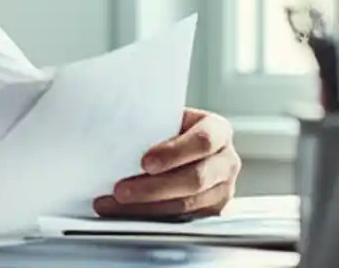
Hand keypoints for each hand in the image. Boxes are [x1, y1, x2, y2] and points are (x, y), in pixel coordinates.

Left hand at [94, 108, 240, 218]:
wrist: (181, 147)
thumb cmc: (168, 129)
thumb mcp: (166, 118)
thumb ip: (151, 125)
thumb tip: (112, 131)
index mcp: (218, 130)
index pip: (203, 141)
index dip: (174, 153)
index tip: (144, 163)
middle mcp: (226, 161)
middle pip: (195, 179)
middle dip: (155, 187)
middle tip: (121, 190)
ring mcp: (223, 189)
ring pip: (187, 204)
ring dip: (147, 207)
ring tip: (114, 204)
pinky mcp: (212, 211)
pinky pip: (183, 220)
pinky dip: (151, 217)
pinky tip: (126, 212)